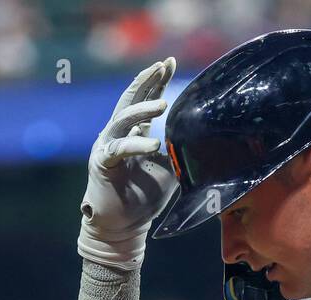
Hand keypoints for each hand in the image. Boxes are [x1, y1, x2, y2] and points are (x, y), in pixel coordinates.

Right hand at [77, 58, 178, 269]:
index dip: (157, 81)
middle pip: (131, 99)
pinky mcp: (102, 164)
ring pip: (123, 119)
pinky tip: (153, 145)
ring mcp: (108, 147)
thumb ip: (181, 152)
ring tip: (162, 104)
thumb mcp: (171, 170)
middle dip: (147, 81)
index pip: (145, 100)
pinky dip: (136, 145)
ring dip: (143, 109)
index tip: (169, 61)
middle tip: (163, 65)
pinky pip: (119, 149)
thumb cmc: (144, 199)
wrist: (122, 227)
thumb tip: (208, 142)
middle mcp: (118, 134)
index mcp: (134, 133)